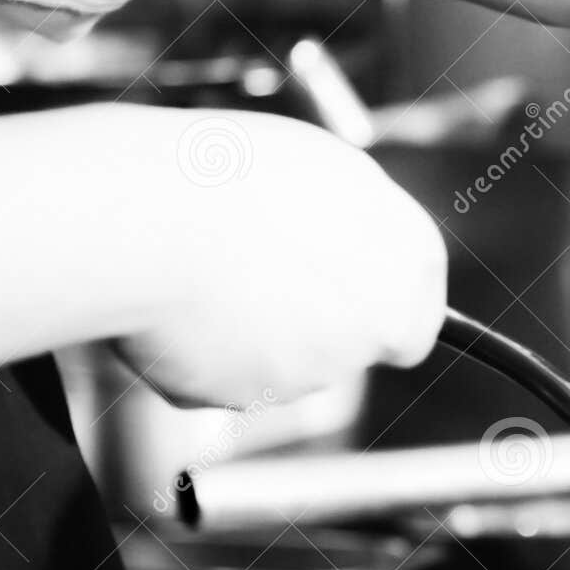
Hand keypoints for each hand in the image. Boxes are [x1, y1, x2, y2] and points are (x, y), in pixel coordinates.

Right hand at [114, 116, 445, 407]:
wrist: (152, 217)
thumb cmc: (239, 173)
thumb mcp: (331, 172)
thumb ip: (365, 227)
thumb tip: (360, 250)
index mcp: (409, 268)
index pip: (417, 321)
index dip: (378, 303)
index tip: (343, 284)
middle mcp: (371, 331)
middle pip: (346, 342)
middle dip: (311, 316)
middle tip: (257, 263)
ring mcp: (308, 373)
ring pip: (283, 361)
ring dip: (255, 329)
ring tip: (207, 267)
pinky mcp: (244, 397)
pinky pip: (223, 375)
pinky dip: (204, 349)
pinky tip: (179, 304)